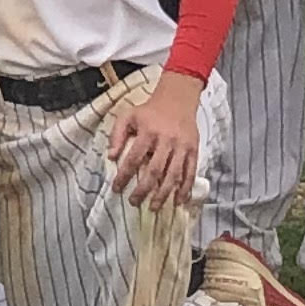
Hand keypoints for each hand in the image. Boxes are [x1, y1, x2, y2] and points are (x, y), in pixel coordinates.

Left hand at [107, 72, 204, 209]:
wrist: (178, 99)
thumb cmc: (150, 111)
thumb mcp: (129, 115)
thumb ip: (117, 134)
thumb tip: (111, 156)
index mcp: (149, 131)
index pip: (134, 157)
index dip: (124, 175)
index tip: (116, 188)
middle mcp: (166, 140)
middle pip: (155, 170)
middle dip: (143, 189)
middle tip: (134, 202)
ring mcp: (182, 146)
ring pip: (173, 175)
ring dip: (163, 194)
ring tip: (153, 207)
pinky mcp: (194, 150)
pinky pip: (190, 172)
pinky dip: (185, 189)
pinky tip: (178, 201)